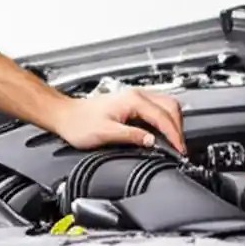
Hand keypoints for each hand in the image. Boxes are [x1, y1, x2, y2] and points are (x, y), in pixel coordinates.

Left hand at [48, 88, 184, 153]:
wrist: (65, 115)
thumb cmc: (79, 123)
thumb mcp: (106, 134)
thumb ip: (132, 136)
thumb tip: (152, 142)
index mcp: (132, 100)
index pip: (163, 117)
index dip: (174, 135)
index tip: (179, 150)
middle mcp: (136, 95)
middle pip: (171, 106)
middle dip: (178, 127)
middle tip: (179, 147)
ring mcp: (135, 98)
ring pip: (166, 106)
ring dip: (173, 123)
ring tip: (174, 142)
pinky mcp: (132, 103)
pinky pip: (157, 109)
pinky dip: (165, 121)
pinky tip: (162, 133)